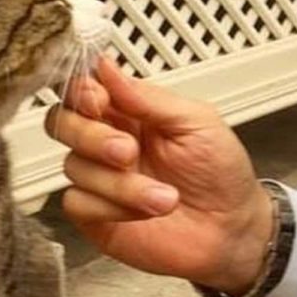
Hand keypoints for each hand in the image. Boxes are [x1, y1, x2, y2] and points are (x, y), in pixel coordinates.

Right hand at [45, 57, 272, 295]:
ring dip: (121, 183)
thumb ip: (149, 98)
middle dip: (91, 135)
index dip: (82, 91)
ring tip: (165, 196)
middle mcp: (109, 142)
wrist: (234, 229)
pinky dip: (112, 207)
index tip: (99, 98)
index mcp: (132, 112)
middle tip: (128, 151)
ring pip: (73, 166)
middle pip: (62, 122)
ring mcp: (101, 180)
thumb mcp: (198, 122)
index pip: (84, 90)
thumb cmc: (222, 173)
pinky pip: (77, 203)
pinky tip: (144, 212)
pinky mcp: (97, 216)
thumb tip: (106, 67)